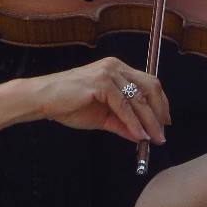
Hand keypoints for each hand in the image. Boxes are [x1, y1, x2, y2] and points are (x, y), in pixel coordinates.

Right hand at [32, 58, 169, 145]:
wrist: (42, 100)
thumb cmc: (68, 105)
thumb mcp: (102, 117)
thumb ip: (123, 123)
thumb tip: (141, 136)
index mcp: (117, 70)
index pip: (148, 83)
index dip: (161, 103)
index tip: (165, 122)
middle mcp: (115, 67)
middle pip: (150, 87)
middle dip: (159, 112)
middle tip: (162, 134)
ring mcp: (108, 72)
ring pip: (138, 98)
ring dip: (149, 121)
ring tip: (154, 139)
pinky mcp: (100, 83)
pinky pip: (124, 105)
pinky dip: (133, 122)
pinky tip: (139, 134)